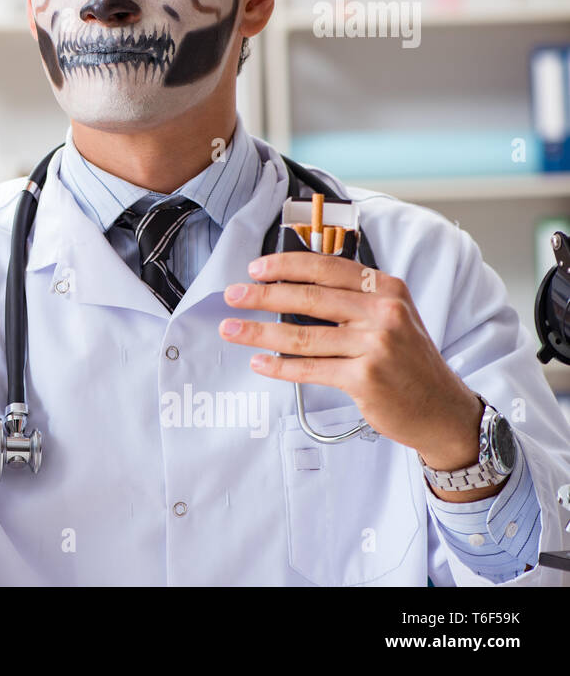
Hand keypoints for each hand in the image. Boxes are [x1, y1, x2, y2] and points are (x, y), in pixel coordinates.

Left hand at [218, 253, 483, 478]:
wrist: (443, 410)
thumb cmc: (409, 361)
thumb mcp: (392, 316)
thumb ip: (353, 298)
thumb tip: (293, 286)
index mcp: (387, 289)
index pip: (326, 268)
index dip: (286, 265)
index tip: (255, 268)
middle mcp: (383, 313)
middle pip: (308, 299)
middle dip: (262, 296)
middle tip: (231, 296)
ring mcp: (375, 346)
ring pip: (302, 337)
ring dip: (259, 333)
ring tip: (232, 329)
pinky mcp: (365, 379)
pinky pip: (310, 370)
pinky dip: (279, 367)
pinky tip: (258, 362)